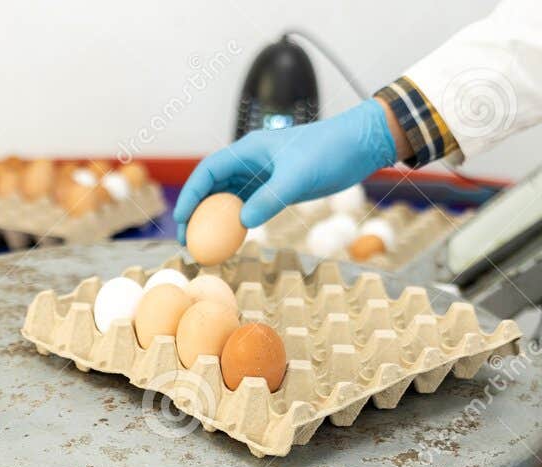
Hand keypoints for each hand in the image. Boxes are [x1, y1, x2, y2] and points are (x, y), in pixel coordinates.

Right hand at [173, 100, 398, 238]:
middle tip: (187, 240)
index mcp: (250, 149)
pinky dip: (236, 222)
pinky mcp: (277, 187)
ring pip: (229, 198)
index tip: (182, 219)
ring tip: (204, 244)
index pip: (209, 171)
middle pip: (213, 186)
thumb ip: (270, 199)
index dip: (191, 194)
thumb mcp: (298, 177)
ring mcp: (264, 174)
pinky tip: (232, 241)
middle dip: (195, 212)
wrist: (359, 146)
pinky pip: (248, 206)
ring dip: (214, 219)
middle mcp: (252, 161)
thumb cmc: (329, 152)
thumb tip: (242, 223)